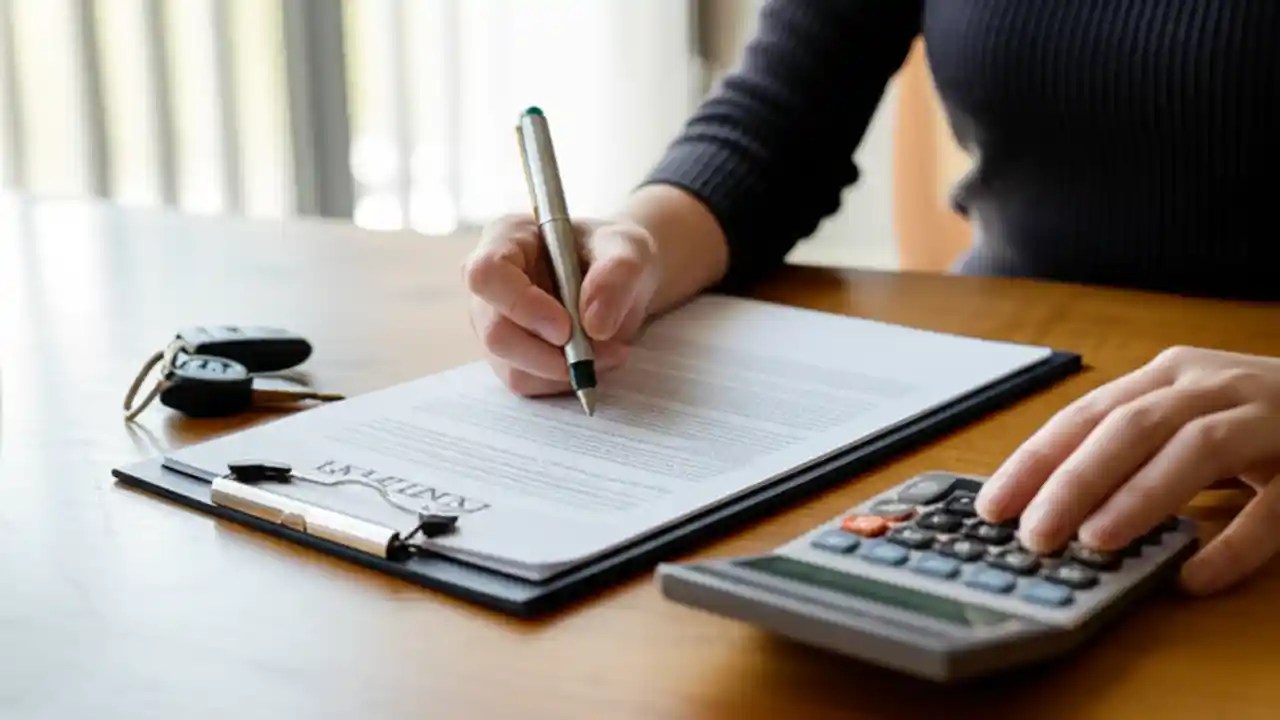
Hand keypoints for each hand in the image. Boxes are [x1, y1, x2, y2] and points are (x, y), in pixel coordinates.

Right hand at [463, 213, 659, 395]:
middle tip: (595, 353)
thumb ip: (617, 275)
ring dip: (563, 371)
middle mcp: (490, 285)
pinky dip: (564, 381)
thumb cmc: (614, 254)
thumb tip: (595, 324)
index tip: (565, 328)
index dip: (520, 305)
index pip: (487, 275)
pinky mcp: (510, 356)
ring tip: (609, 353)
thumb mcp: (629, 250)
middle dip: (547, 354)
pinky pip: (528, 382)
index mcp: (506, 240)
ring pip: (511, 366)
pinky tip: (595, 361)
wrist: (620, 281)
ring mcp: (494, 324)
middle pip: (494, 332)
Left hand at [976, 346, 1279, 594]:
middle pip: (1131, 427)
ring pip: (1196, 450)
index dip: (1036, 460)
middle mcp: (1211, 385)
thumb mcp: (1182, 415)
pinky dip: (1234, 543)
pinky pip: (1276, 507)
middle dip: (1075, 480)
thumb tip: (1046, 502)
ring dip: (1142, 497)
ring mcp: (1268, 418)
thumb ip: (1125, 448)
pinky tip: (1195, 574)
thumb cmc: (1252, 417)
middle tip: (1036, 533)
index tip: (992, 506)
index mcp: (1167, 375)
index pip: (1085, 415)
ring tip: (1097, 541)